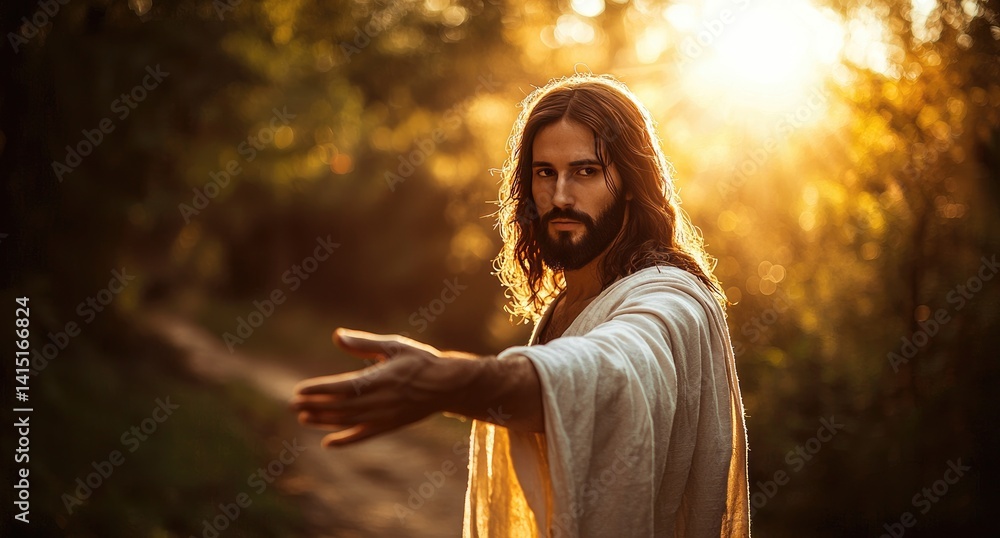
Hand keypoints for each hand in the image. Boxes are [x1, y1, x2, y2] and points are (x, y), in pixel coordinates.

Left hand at [290, 328, 479, 446]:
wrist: (448, 386)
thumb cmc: (420, 361)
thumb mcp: (394, 345)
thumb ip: (364, 343)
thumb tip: (337, 336)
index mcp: (380, 379)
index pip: (342, 387)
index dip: (319, 390)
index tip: (299, 390)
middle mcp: (380, 401)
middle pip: (340, 406)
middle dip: (315, 405)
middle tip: (291, 404)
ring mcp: (384, 416)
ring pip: (348, 421)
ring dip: (324, 420)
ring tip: (304, 417)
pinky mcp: (390, 426)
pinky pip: (363, 435)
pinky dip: (345, 440)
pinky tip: (328, 443)